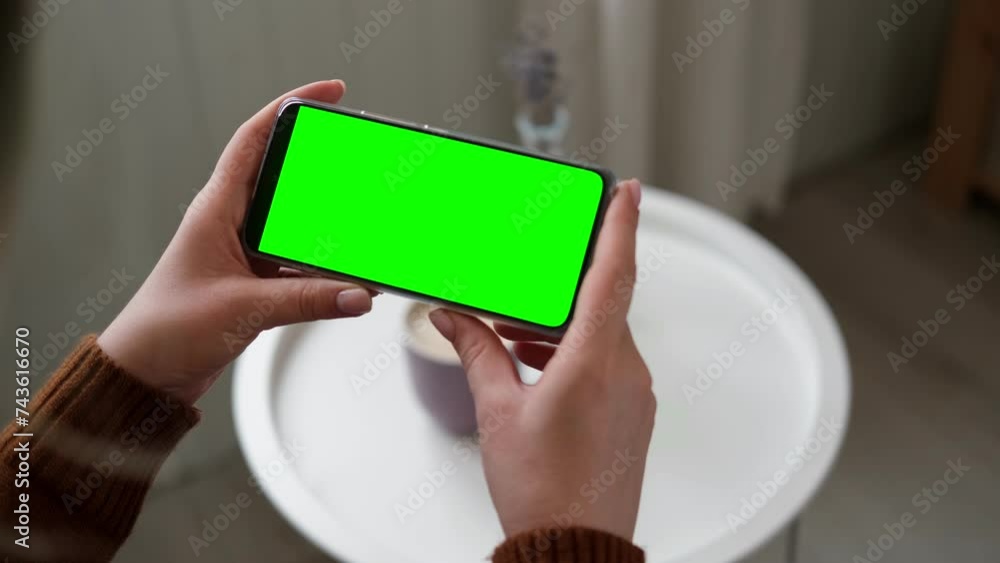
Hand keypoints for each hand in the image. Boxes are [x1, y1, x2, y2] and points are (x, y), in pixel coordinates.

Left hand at [99, 80, 375, 404]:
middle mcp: (230, 222)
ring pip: (296, 218)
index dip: (292, 107)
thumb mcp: (243, 309)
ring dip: (329, 215)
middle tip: (360, 151)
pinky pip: (299, 258)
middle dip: (322, 158)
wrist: (146, 374)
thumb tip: (359, 293)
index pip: (255, 139)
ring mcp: (244, 251)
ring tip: (366, 210)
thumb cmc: (168, 331)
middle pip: (284, 172)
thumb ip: (306, 300)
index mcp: (215, 209)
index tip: (331, 93)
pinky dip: (326, 261)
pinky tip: (351, 271)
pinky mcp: (255, 280)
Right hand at [429, 179, 654, 540]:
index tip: (626, 191)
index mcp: (595, 362)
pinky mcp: (633, 414)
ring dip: (561, 325)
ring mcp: (635, 394)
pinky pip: (608, 362)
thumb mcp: (496, 410)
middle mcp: (626, 372)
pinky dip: (574, 351)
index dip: (621, 225)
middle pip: (602, 302)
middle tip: (523, 287)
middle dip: (560, 288)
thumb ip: (477, 352)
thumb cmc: (541, 490)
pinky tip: (535, 365)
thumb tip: (453, 319)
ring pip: (602, 334)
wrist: (574, 548)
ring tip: (512, 336)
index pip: (614, 274)